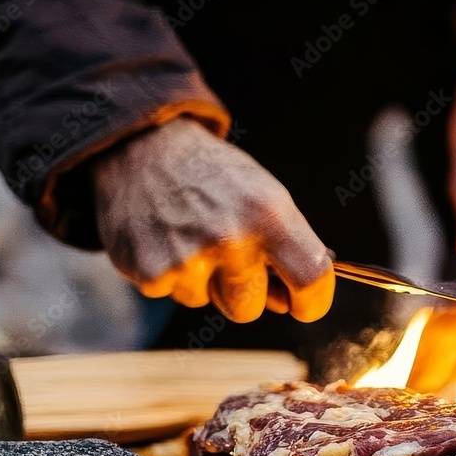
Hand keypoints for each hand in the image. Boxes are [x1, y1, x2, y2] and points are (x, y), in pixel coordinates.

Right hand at [91, 117, 334, 322]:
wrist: (143, 147)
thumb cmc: (212, 176)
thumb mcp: (262, 194)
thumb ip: (284, 247)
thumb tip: (289, 302)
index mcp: (268, 213)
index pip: (310, 278)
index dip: (312, 302)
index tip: (303, 306)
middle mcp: (230, 237)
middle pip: (250, 308)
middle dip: (241, 293)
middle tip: (224, 255)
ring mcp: (188, 258)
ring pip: (207, 302)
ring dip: (201, 281)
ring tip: (188, 236)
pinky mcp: (151, 273)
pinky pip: (172, 295)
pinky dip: (169, 276)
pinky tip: (163, 240)